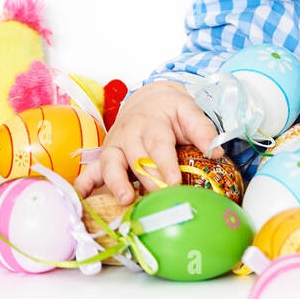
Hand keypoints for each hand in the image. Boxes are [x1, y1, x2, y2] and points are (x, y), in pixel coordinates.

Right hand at [73, 80, 225, 205]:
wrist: (148, 99)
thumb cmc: (171, 110)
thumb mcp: (189, 112)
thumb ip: (203, 130)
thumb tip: (218, 151)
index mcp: (153, 122)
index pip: (159, 144)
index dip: (165, 164)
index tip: (173, 182)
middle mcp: (130, 133)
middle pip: (137, 159)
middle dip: (147, 180)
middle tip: (158, 200)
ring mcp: (114, 145)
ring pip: (111, 164)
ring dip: (117, 183)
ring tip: (126, 199)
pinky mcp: (105, 156)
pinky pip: (89, 171)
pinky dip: (83, 185)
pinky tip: (81, 198)